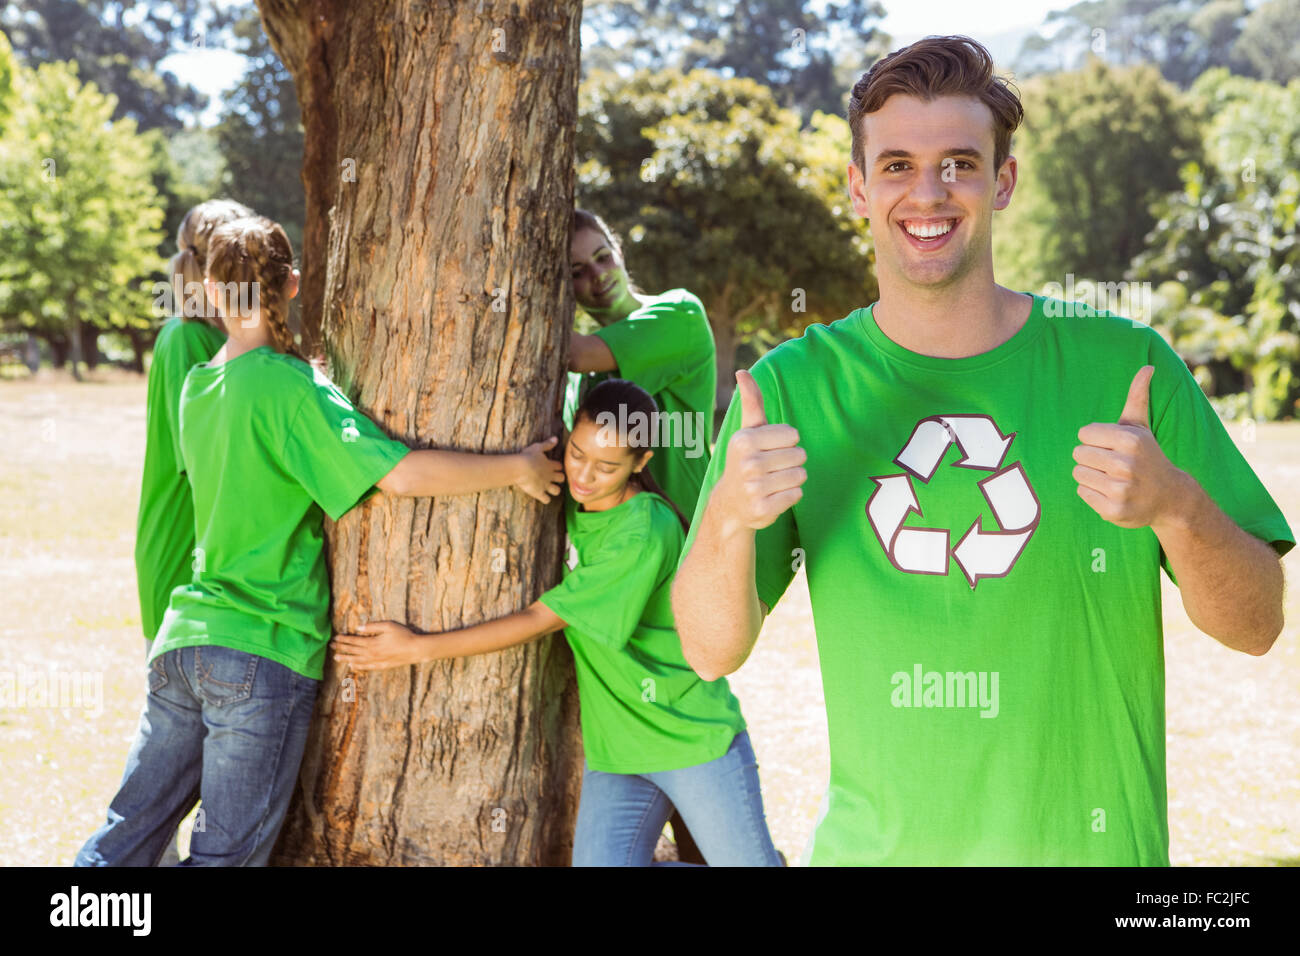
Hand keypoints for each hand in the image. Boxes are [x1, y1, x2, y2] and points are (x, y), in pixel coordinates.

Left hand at [331, 621, 425, 670]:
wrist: (414, 649)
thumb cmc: (403, 635)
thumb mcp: (388, 626)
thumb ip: (372, 627)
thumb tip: (358, 628)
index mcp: (372, 643)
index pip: (354, 641)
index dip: (344, 639)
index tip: (335, 638)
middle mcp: (372, 653)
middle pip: (353, 651)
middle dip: (341, 648)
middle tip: (331, 647)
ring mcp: (376, 661)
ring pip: (357, 660)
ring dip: (346, 658)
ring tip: (336, 658)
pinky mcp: (381, 666)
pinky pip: (366, 667)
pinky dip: (358, 667)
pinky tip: (352, 666)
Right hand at [515, 436, 564, 502]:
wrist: (520, 468)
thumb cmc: (528, 456)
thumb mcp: (537, 447)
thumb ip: (547, 444)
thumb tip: (556, 438)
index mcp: (550, 465)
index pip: (560, 466)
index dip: (557, 467)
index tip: (552, 466)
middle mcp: (550, 476)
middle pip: (562, 478)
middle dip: (559, 479)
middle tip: (552, 478)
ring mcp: (545, 485)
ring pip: (557, 491)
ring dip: (554, 490)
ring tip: (548, 489)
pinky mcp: (539, 493)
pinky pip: (547, 500)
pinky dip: (545, 499)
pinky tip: (541, 496)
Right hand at [714, 369, 805, 530]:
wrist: (730, 504)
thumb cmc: (745, 460)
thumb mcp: (747, 431)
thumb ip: (750, 401)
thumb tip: (742, 372)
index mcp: (744, 440)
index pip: (793, 435)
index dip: (786, 442)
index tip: (769, 450)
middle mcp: (748, 463)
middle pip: (800, 455)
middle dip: (792, 461)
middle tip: (772, 468)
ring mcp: (754, 488)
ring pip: (800, 476)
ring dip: (792, 479)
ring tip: (773, 482)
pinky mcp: (763, 510)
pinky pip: (796, 495)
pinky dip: (790, 496)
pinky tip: (773, 496)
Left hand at [1072, 365, 1185, 528]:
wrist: (1170, 497)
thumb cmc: (1147, 456)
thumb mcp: (1141, 427)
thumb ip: (1138, 396)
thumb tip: (1147, 367)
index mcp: (1130, 440)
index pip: (1084, 433)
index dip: (1094, 439)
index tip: (1111, 446)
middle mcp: (1126, 464)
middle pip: (1078, 454)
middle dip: (1091, 457)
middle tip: (1111, 463)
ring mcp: (1120, 489)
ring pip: (1077, 473)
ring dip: (1090, 475)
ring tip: (1111, 477)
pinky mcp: (1113, 510)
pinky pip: (1082, 493)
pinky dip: (1092, 493)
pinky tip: (1111, 492)